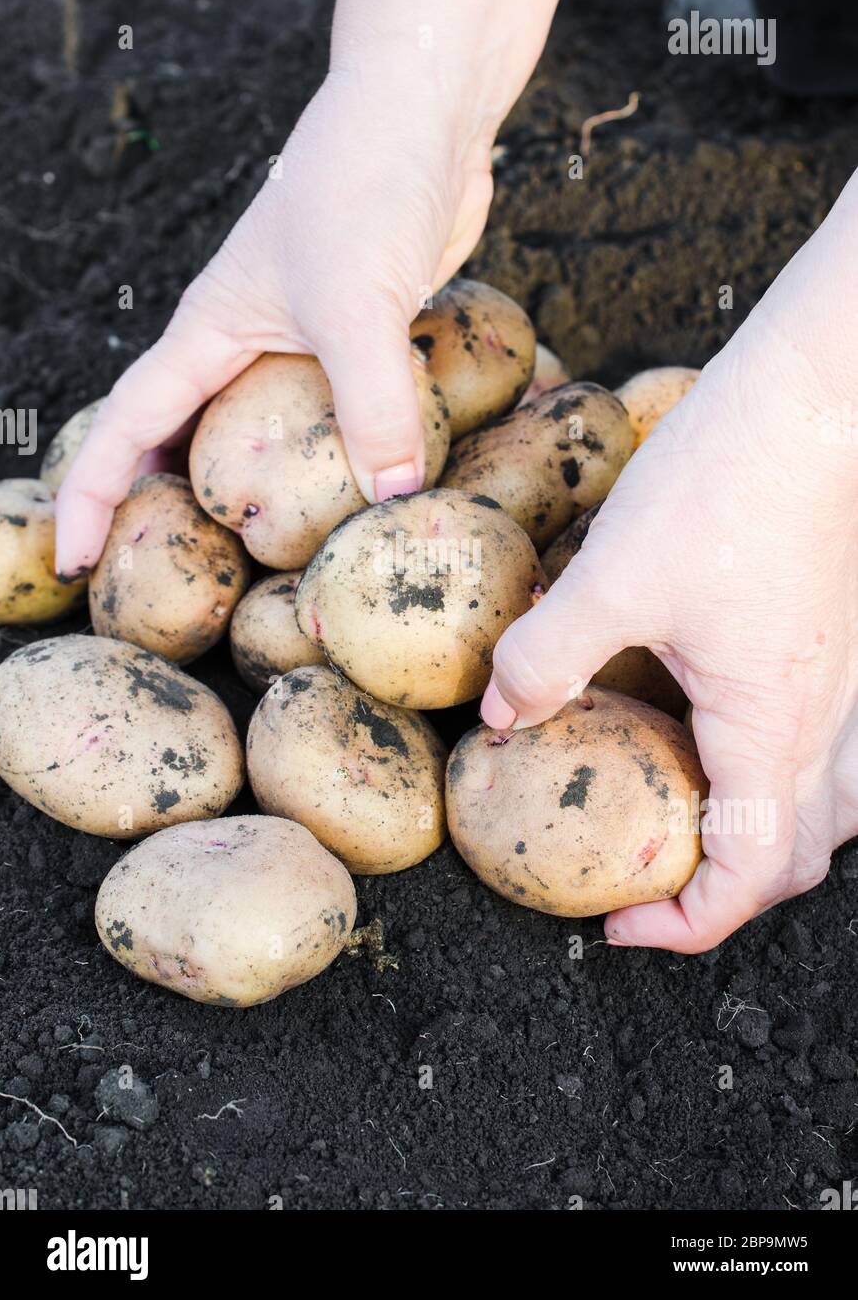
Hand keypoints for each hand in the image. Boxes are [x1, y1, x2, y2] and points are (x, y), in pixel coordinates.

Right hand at [55, 68, 493, 575]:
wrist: (424, 114)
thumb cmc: (363, 184)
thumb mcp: (354, 301)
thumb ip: (371, 402)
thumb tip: (390, 498)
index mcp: (210, 332)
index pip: (131, 424)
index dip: (96, 494)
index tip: (77, 559)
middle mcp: (247, 343)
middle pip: (190, 439)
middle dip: (173, 506)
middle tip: (176, 581)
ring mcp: (306, 341)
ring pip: (270, 434)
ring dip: (267, 489)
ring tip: (275, 559)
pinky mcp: (365, 338)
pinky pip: (342, 414)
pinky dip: (347, 457)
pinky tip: (372, 492)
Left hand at [482, 173, 857, 951]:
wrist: (822, 393)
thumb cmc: (730, 480)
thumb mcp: (615, 575)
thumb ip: (549, 654)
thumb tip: (496, 712)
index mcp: (773, 724)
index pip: (753, 875)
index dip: (687, 924)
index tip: (616, 926)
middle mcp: (828, 717)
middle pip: (800, 855)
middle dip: (725, 889)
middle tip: (646, 879)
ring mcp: (846, 677)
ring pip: (830, 804)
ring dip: (763, 832)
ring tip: (687, 817)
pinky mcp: (841, 635)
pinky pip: (830, 741)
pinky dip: (783, 769)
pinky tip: (725, 726)